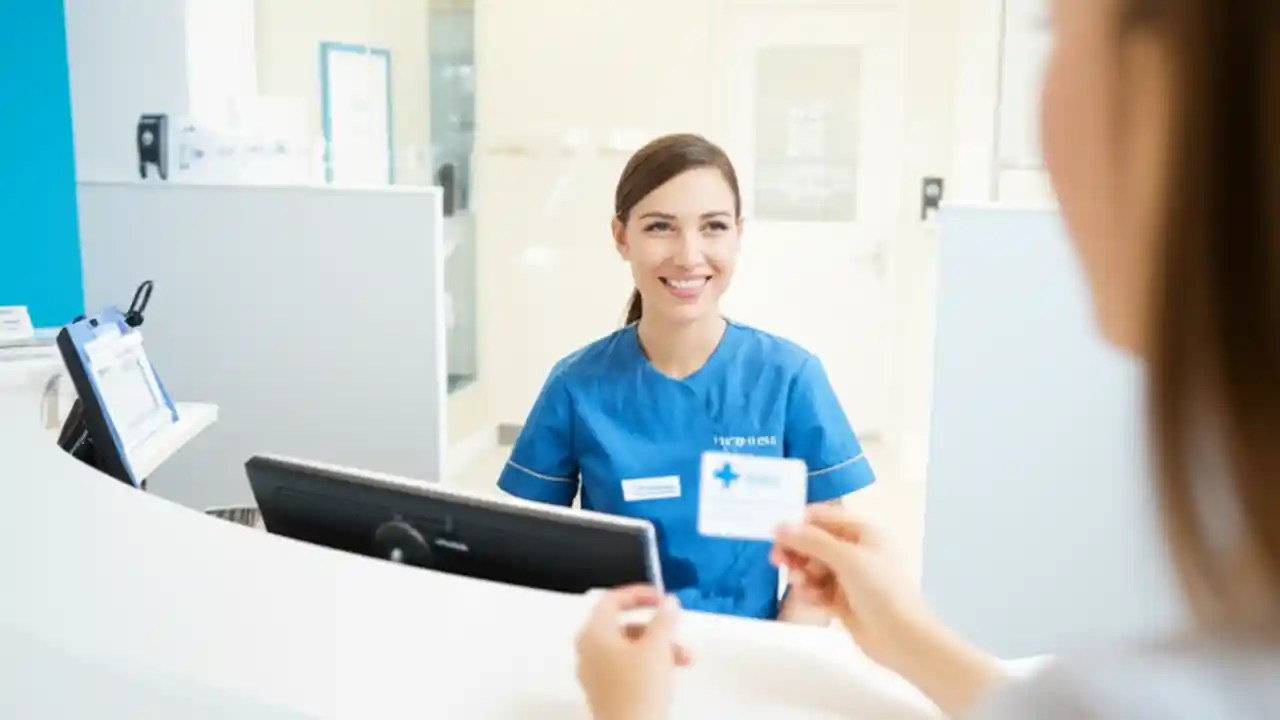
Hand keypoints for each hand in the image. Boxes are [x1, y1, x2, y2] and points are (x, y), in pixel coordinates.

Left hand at [575, 586, 687, 719]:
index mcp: (593, 633)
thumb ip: (664, 619)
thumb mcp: (657, 647)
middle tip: (677, 628)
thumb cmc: (639, 687)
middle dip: (656, 626)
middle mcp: (588, 650)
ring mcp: (595, 673)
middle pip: (623, 625)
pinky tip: (670, 673)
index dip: (639, 593)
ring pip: (629, 648)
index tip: (663, 598)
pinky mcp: (605, 692)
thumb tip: (668, 602)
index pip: (612, 599)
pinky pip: (627, 667)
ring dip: (659, 646)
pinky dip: (649, 663)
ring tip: (686, 658)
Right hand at [770, 504, 932, 670]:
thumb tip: (779, 526)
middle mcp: (856, 550)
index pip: (823, 518)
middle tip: (779, 562)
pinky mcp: (843, 600)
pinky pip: (818, 589)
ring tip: (800, 586)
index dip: (799, 524)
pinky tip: (811, 600)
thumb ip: (811, 541)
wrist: (902, 638)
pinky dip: (811, 592)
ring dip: (803, 574)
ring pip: (813, 567)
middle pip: (815, 543)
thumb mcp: (846, 558)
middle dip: (798, 552)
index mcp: (863, 532)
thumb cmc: (880, 590)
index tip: (776, 536)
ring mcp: (850, 576)